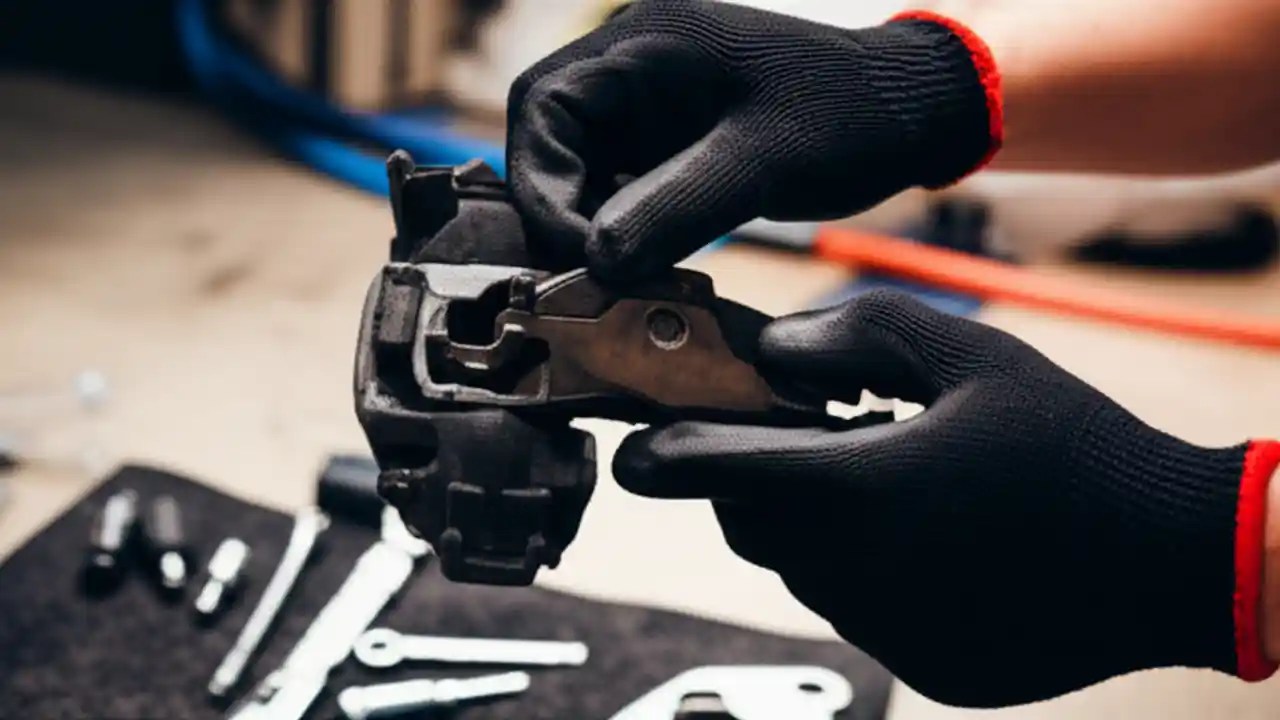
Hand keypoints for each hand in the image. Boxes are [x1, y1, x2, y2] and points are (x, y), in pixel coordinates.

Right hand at [506, 0, 998, 278]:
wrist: (911, 114)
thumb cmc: (850, 113)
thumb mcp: (762, 160)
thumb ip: (675, 205)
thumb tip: (596, 260)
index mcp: (646, 44)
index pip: (542, 105)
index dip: (542, 183)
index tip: (574, 248)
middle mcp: (636, 69)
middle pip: (550, 140)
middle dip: (558, 208)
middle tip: (585, 272)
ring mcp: (652, 107)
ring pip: (580, 170)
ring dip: (587, 225)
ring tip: (618, 275)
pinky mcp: (671, 144)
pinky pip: (618, 188)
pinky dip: (620, 228)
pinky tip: (643, 262)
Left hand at [613, 291, 1268, 706]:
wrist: (1171, 556)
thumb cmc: (1075, 446)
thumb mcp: (974, 356)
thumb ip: (863, 333)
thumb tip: (778, 346)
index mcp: (865, 490)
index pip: (721, 473)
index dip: (663, 459)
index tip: (634, 452)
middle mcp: (861, 572)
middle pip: (752, 524)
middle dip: (752, 479)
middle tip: (807, 439)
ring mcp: (890, 630)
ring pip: (802, 569)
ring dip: (814, 523)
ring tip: (886, 478)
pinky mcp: (921, 664)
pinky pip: (857, 610)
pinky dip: (864, 568)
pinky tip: (929, 535)